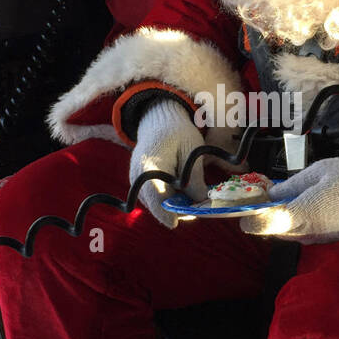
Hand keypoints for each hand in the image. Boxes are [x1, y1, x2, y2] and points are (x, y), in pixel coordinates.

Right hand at [129, 99, 207, 229]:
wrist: (158, 121)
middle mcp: (137, 178)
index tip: (191, 216)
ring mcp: (135, 183)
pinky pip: (155, 199)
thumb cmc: (177, 132)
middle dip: (180, 208)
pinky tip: (181, 187)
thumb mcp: (192, 151)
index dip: (173, 213)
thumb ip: (195, 177)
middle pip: (158, 206)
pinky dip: (169, 198)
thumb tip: (202, 202)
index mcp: (150, 168)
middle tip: (200, 199)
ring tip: (192, 189)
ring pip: (157, 205)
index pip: (158, 200)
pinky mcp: (138, 185)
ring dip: (175, 203)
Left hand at [238, 156, 338, 243]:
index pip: (260, 225)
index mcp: (302, 214)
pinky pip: (304, 232)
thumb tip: (270, 193)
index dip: (246, 214)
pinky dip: (297, 219)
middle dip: (262, 213)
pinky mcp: (329, 241)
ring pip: (287, 231)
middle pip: (270, 230)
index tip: (246, 201)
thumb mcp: (320, 171)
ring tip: (283, 194)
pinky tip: (305, 201)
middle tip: (262, 191)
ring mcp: (319, 240)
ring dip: (280, 216)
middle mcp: (307, 233)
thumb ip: (290, 185)